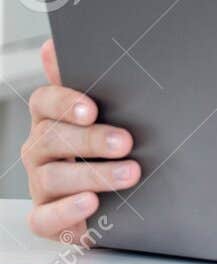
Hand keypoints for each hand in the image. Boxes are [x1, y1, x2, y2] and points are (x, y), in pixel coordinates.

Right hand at [21, 38, 139, 243]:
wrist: (121, 196)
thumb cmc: (109, 145)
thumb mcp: (110, 109)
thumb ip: (90, 79)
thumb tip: (54, 45)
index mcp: (52, 118)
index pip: (43, 102)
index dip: (64, 103)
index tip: (92, 108)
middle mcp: (40, 149)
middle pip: (51, 139)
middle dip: (90, 140)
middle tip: (126, 142)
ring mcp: (41, 184)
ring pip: (52, 178)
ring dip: (93, 175)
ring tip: (130, 174)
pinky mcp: (47, 217)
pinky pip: (45, 218)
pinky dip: (67, 211)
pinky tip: (91, 203)